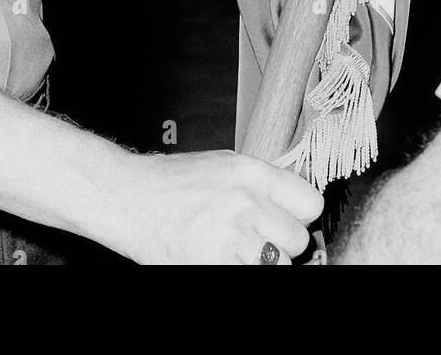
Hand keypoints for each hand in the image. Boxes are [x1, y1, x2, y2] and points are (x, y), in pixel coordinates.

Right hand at [125, 151, 322, 264]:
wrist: (130, 198)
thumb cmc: (173, 181)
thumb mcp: (224, 166)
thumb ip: (261, 184)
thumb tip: (293, 205)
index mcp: (252, 172)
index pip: (310, 203)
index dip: (300, 215)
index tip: (289, 219)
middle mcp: (247, 202)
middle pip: (297, 239)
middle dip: (282, 243)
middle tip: (258, 239)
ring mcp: (232, 236)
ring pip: (279, 265)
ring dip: (264, 263)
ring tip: (240, 251)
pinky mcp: (215, 263)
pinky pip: (249, 275)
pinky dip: (240, 269)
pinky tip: (224, 258)